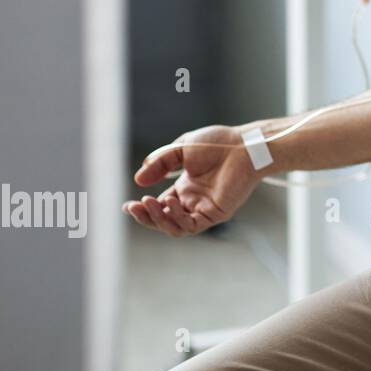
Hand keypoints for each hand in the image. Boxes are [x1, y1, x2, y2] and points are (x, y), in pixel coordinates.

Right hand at [122, 124, 261, 236]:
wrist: (243, 145)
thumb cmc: (217, 143)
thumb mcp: (180, 149)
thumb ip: (160, 163)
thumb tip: (138, 181)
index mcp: (186, 188)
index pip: (160, 205)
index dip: (143, 208)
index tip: (127, 206)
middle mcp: (194, 201)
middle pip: (164, 219)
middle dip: (146, 216)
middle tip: (133, 207)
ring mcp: (205, 208)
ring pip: (175, 227)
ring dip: (158, 219)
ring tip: (148, 203)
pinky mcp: (217, 213)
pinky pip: (192, 225)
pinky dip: (177, 218)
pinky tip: (170, 203)